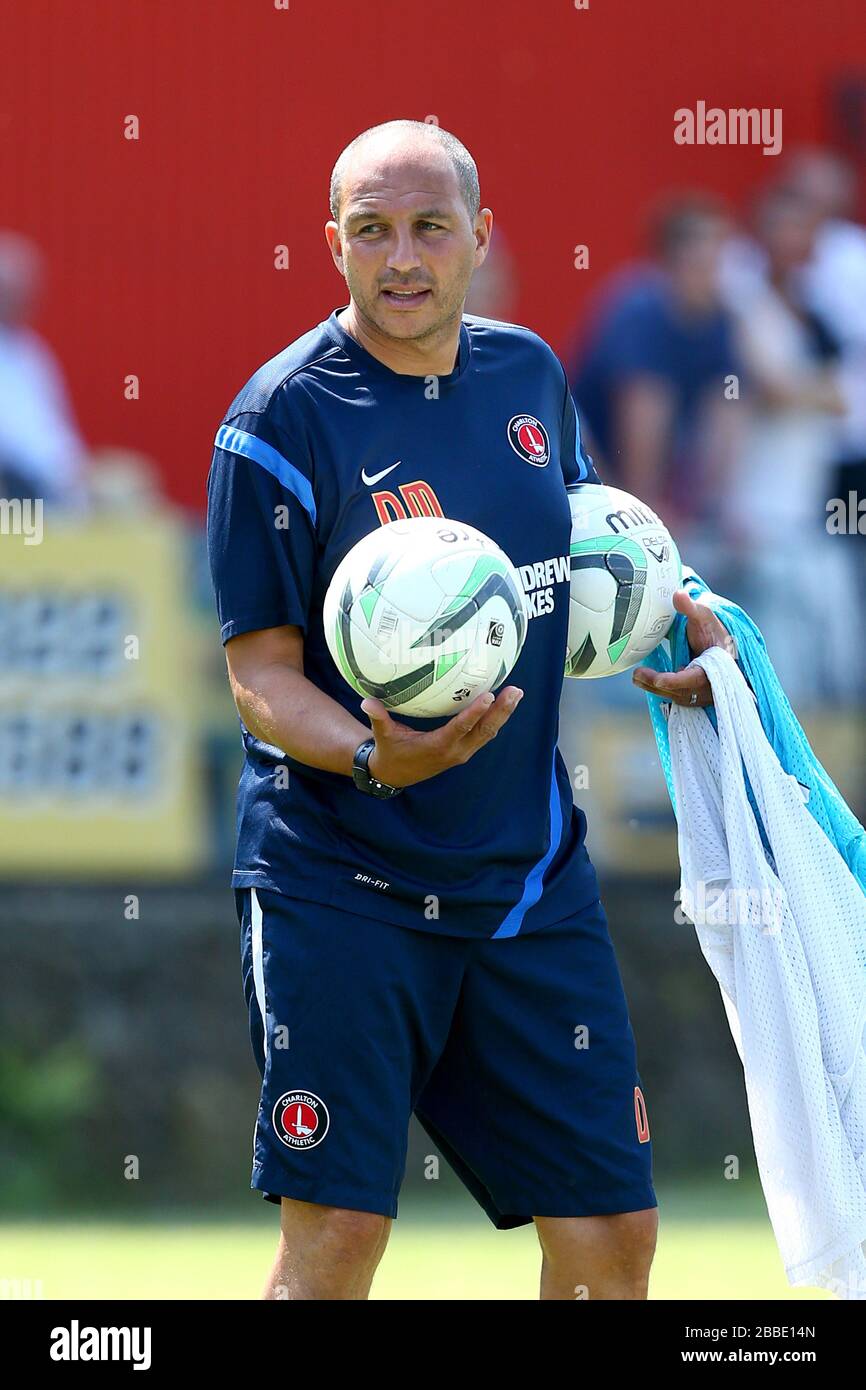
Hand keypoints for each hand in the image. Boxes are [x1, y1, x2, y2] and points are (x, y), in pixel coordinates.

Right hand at [361, 685, 523, 787]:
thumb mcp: (383, 735)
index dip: (475, 712)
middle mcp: (455, 751)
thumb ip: (378, 718)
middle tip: (515, 691)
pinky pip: (483, 734)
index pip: (460, 728)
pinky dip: (495, 719)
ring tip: (516, 694)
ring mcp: (462, 752)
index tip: (489, 696)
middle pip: (483, 730)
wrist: (395, 774)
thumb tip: (366, 701)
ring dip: (503, 714)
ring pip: (488, 732)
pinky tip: (503, 703)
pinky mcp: (464, 751)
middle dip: (500, 711)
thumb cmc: (390, 751)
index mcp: (437, 746)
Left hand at [631, 589, 732, 707]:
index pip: (694, 679)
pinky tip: (643, 678)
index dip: (677, 681)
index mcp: (714, 669)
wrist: (724, 649)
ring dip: (654, 686)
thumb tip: (677, 594)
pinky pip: (673, 694)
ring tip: (637, 675)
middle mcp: (706, 687)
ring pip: (674, 695)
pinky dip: (658, 687)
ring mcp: (698, 695)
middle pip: (679, 691)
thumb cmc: (715, 634)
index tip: (660, 680)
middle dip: (657, 683)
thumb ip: (691, 608)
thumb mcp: (705, 617)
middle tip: (637, 674)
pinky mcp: (690, 695)